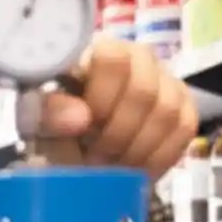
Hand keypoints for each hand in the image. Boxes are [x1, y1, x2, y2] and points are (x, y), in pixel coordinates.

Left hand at [39, 37, 198, 181]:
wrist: (76, 147)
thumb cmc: (55, 125)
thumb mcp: (36, 119)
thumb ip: (48, 113)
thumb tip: (80, 119)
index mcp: (98, 51)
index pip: (113, 59)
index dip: (101, 99)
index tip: (83, 128)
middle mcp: (138, 58)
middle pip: (144, 91)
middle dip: (117, 135)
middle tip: (95, 159)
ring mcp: (166, 81)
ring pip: (168, 112)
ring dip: (137, 149)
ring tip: (112, 167)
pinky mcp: (184, 107)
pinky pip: (184, 130)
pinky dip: (159, 157)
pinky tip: (135, 170)